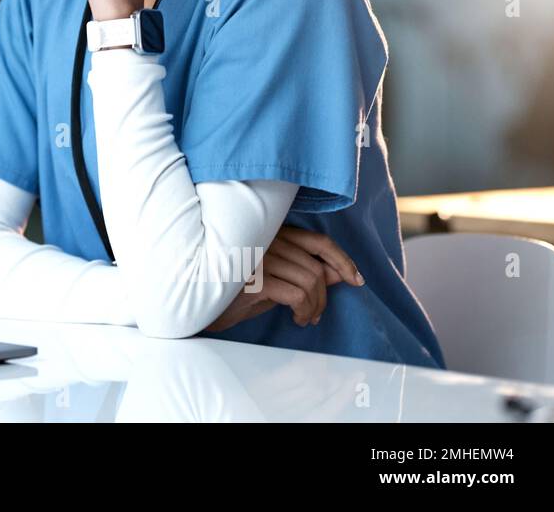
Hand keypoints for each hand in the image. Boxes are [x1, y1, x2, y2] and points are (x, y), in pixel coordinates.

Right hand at [204, 226, 364, 332]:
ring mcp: (260, 257)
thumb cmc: (233, 290)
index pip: (319, 240)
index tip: (356, 279)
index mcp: (271, 233)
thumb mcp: (273, 280)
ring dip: (315, 307)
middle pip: (317, 267)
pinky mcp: (255, 278)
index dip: (343, 260)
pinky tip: (296, 319)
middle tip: (315, 315)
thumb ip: (304, 272)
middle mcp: (266, 240)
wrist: (197, 303)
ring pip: (310, 282)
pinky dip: (304, 311)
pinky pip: (297, 295)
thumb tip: (338, 273)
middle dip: (325, 296)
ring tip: (305, 318)